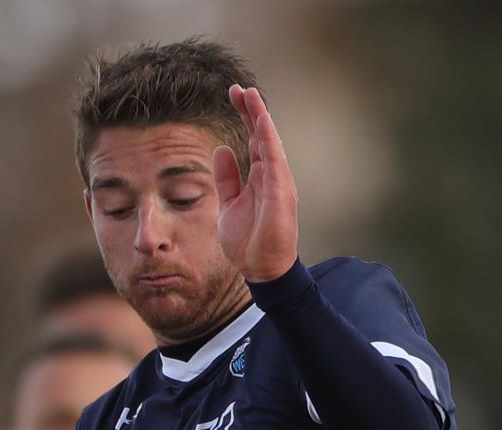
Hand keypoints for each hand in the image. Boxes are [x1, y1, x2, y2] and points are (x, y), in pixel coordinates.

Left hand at [215, 84, 297, 283]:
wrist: (259, 269)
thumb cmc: (247, 242)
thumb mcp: (228, 205)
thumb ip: (227, 178)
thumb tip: (221, 150)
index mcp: (259, 177)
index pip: (251, 139)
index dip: (243, 116)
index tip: (232, 95)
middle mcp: (271, 174)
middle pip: (261, 134)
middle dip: (250, 110)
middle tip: (237, 87)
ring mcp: (278, 181)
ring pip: (269, 141)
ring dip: (259, 117)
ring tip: (249, 94)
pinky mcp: (281, 192)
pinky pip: (275, 159)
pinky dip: (268, 139)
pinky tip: (260, 121)